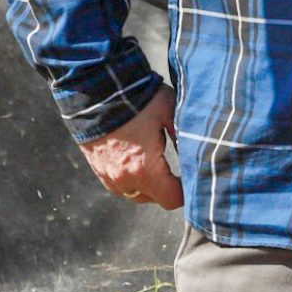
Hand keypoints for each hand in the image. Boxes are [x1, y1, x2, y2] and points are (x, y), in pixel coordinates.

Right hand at [79, 84, 182, 209]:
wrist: (96, 91)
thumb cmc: (137, 101)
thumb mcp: (169, 112)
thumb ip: (183, 135)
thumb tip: (196, 150)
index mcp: (146, 169)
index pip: (171, 199)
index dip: (186, 193)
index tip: (193, 180)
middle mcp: (125, 179)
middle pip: (154, 199)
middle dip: (168, 188)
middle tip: (178, 171)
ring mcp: (108, 176)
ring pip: (135, 193)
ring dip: (148, 185)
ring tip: (157, 165)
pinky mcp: (97, 168)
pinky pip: (118, 185)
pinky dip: (130, 179)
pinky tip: (137, 161)